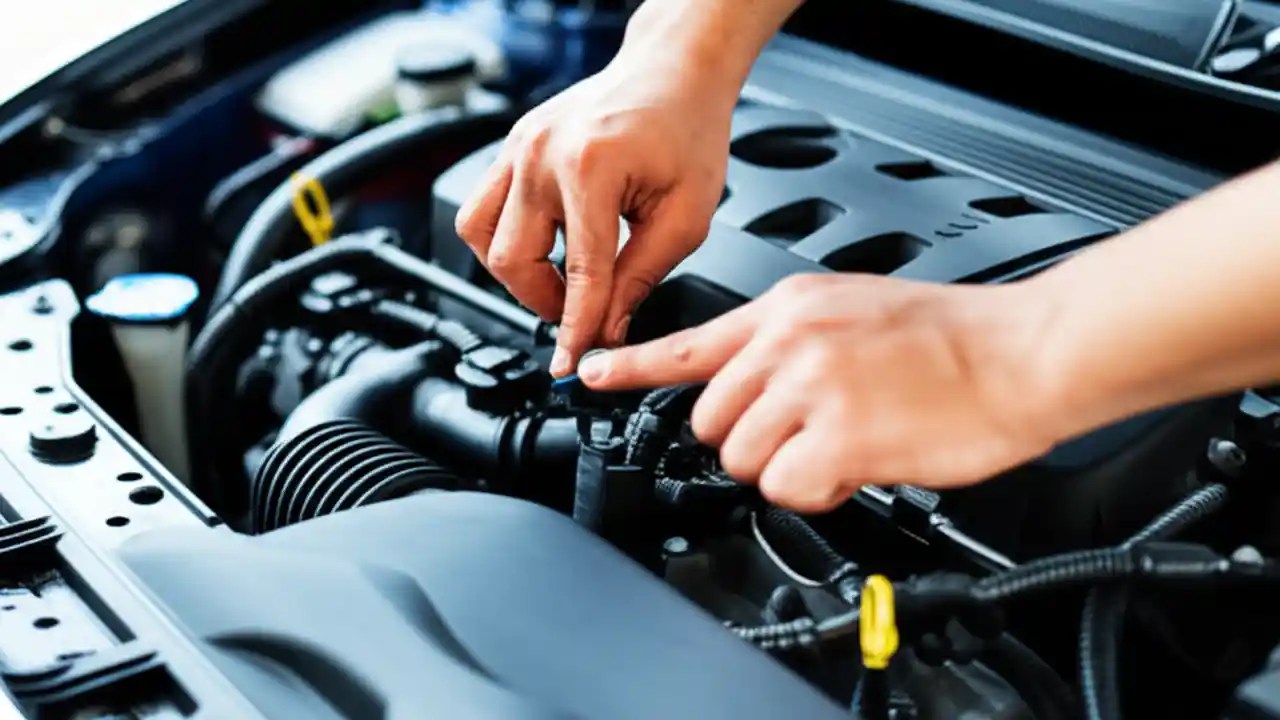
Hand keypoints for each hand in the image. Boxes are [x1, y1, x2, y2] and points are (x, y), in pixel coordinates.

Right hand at [454, 41, 735, 376]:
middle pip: (511, 259)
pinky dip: (505, 238)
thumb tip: (608, 327)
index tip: (569, 365)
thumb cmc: (687, 129)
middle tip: (581, 312)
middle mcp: (542, 154)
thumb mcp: (686, 216)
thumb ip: (641, 277)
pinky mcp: (512, 146)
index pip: (577, 272)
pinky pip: (483, 207)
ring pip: (479, 234)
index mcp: (591, 168)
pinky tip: (545, 244)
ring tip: (558, 279)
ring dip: (515, 272)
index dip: (574, 327)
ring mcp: (519, 146)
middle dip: (544, 301)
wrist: (673, 72)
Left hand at [577, 274, 1069, 511]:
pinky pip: (786, 489)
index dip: (632, 367)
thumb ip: (789, 342)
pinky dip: (817, 491)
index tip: (590, 374)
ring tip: (843, 444)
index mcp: (788, 307)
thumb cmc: (953, 337)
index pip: (688, 341)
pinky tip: (857, 465)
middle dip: (749, 442)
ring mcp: (810, 388)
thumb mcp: (852, 309)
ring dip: (785, 468)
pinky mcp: (838, 437)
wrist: (1024, 351)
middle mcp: (788, 343)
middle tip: (807, 435)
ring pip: (741, 459)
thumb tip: (753, 382)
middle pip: (709, 422)